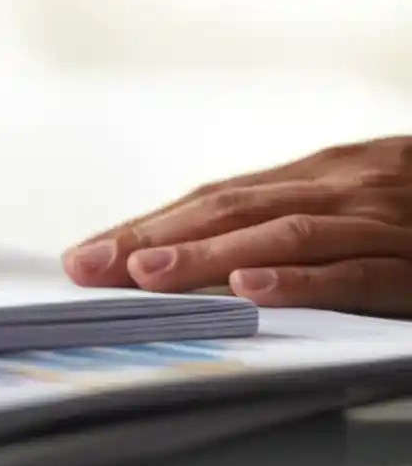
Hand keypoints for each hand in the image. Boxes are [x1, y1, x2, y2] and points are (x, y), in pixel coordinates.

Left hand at [63, 137, 411, 315]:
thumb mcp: (348, 199)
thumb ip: (282, 216)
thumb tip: (187, 247)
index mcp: (315, 174)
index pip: (212, 198)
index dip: (145, 224)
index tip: (85, 255)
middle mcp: (339, 186)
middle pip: (230, 208)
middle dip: (153, 237)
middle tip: (90, 266)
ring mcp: (381, 220)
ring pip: (281, 234)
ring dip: (207, 256)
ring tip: (147, 274)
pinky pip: (356, 272)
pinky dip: (301, 281)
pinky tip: (253, 290)